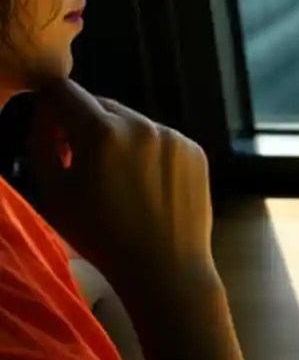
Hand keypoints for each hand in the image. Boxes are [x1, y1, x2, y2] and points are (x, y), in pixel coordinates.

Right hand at [28, 78, 214, 297]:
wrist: (166, 268)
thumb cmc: (101, 236)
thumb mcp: (54, 191)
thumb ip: (42, 142)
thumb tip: (48, 116)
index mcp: (101, 131)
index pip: (63, 91)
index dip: (51, 108)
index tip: (53, 134)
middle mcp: (141, 124)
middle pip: (101, 105)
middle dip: (85, 126)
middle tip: (84, 163)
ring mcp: (173, 136)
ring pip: (133, 122)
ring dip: (119, 139)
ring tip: (120, 180)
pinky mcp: (196, 151)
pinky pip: (161, 139)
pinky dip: (149, 152)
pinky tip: (148, 185)